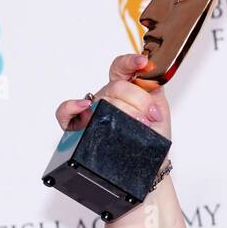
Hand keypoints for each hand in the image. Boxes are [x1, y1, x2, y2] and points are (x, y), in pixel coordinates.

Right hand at [54, 52, 171, 142]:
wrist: (150, 166)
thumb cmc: (153, 139)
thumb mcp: (160, 110)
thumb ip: (155, 91)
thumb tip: (150, 78)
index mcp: (126, 88)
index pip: (121, 68)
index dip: (130, 62)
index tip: (142, 63)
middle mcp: (107, 97)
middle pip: (116, 87)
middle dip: (138, 101)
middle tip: (150, 117)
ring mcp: (93, 110)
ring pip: (100, 101)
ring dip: (123, 112)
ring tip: (136, 124)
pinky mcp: (79, 127)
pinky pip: (65, 113)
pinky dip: (71, 107)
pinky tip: (85, 109)